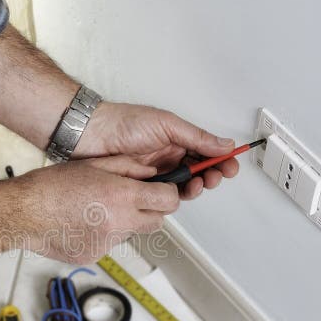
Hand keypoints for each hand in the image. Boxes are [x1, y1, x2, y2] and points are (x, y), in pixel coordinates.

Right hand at [0, 156, 177, 263]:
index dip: (168, 194)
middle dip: (151, 210)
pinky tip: (82, 224)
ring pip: (131, 233)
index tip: (162, 191)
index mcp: (122, 197)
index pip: (168, 201)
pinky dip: (102, 235)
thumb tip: (151, 174)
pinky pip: (109, 245)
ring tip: (96, 210)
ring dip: (123, 222)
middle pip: (157, 222)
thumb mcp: (94, 166)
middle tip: (132, 200)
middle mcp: (119, 223)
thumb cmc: (52, 186)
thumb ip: (128, 168)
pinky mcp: (94, 257)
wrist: (24, 214)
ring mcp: (107, 243)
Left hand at [73, 102, 239, 199]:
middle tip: (213, 178)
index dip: (221, 160)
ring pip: (182, 187)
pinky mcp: (141, 186)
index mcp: (176, 139)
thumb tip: (224, 144)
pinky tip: (173, 194)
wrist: (90, 134)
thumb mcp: (166, 124)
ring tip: (195, 185)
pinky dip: (170, 197)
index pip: (206, 152)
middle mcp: (167, 156)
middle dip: (210, 176)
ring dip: (194, 188)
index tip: (230, 167)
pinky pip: (161, 196)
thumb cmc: (122, 122)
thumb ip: (196, 137)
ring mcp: (155, 172)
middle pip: (198, 172)